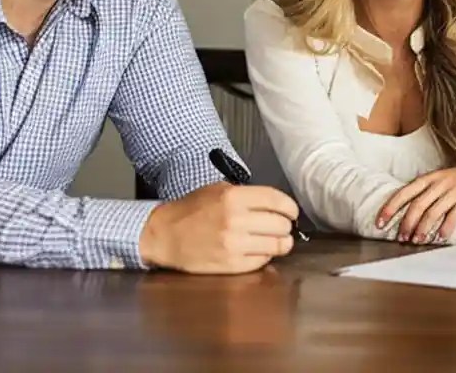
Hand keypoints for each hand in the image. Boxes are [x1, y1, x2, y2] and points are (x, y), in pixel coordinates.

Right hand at [139, 182, 298, 273]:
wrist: (164, 236)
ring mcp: (234, 245)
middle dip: (285, 225)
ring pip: (277, 245)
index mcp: (234, 198)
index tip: (291, 212)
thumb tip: (277, 205)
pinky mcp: (231, 265)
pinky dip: (265, 256)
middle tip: (280, 226)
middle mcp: (236, 221)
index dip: (291, 208)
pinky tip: (257, 250)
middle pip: (282, 225)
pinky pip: (263, 261)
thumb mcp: (219, 190)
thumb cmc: (191, 211)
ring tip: (274, 239)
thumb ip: (248, 195)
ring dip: (280, 242)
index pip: (278, 201)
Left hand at [378, 164, 455, 243]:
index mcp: (430, 177)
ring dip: (423, 228)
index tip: (380, 222)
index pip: (405, 192)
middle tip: (401, 237)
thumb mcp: (441, 180)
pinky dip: (446, 227)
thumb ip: (424, 192)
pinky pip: (455, 215)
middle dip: (407, 223)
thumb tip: (401, 212)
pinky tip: (440, 237)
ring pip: (434, 211)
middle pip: (418, 204)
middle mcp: (441, 182)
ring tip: (417, 241)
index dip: (390, 207)